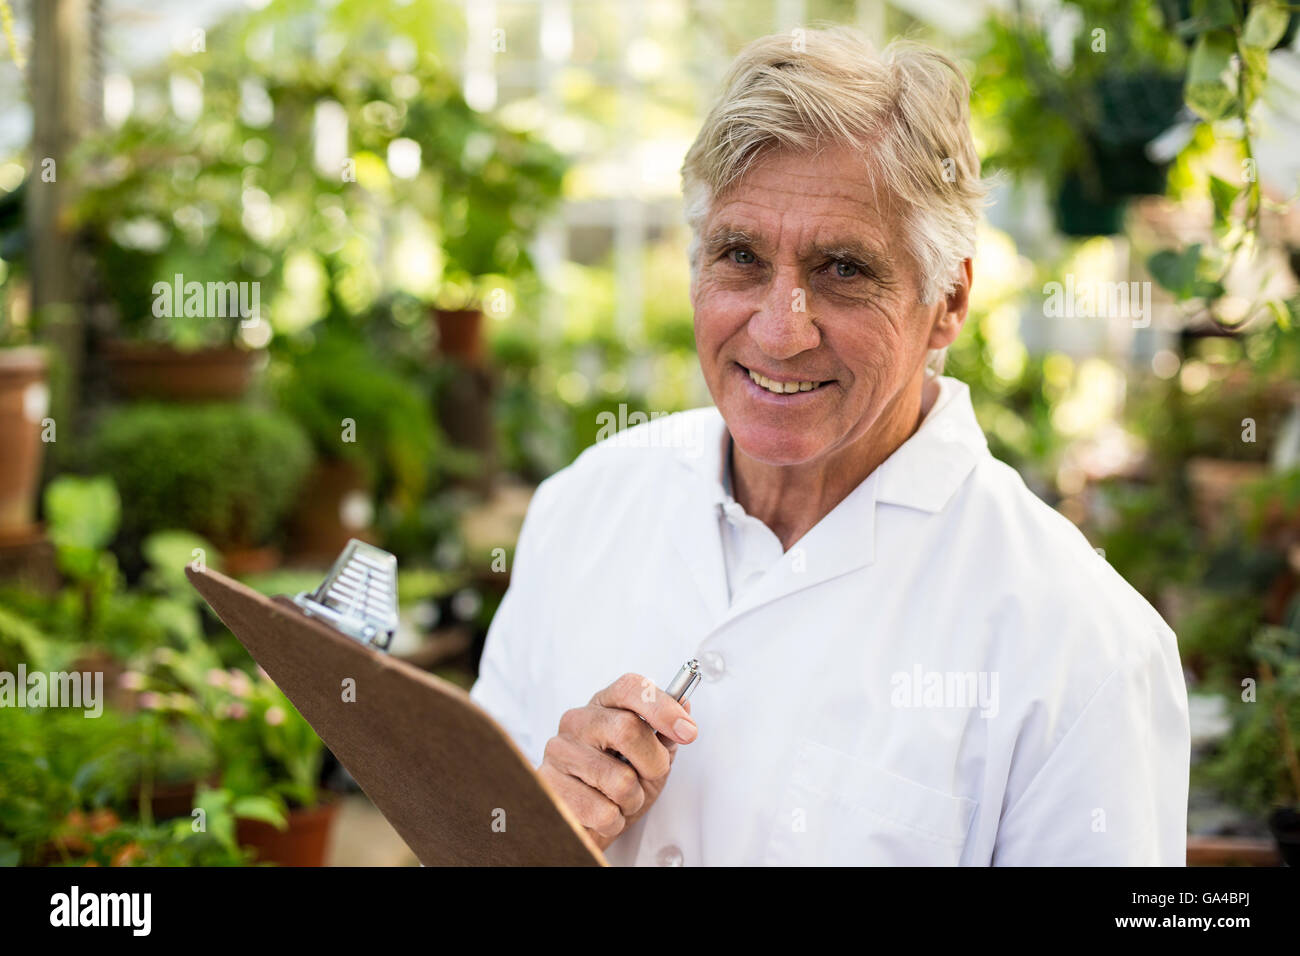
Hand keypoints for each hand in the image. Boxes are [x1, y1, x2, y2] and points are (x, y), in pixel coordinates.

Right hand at [538, 673, 697, 850]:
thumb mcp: (650, 759)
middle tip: (649, 777)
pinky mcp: (550, 787)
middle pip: (628, 729)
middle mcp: (577, 721)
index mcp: (603, 705)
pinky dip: (614, 822)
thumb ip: (666, 735)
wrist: (587, 823)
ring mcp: (559, 752)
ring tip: (619, 800)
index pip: (630, 688)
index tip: (688, 732)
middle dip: (653, 763)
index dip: (663, 706)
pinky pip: (603, 812)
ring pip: (620, 780)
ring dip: (633, 800)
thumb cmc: (618, 785)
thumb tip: (685, 705)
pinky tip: (601, 814)